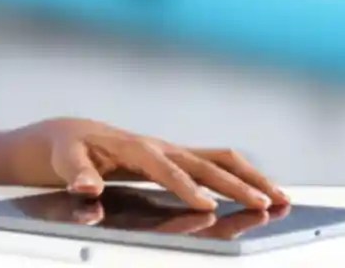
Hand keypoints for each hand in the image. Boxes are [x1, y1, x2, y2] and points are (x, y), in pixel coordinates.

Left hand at [0, 118, 289, 210]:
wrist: (70, 136)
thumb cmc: (67, 149)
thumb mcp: (62, 161)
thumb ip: (75, 173)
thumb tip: (87, 187)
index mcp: (133, 146)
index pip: (165, 168)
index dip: (185, 187)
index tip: (207, 207)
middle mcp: (158, 145)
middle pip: (205, 163)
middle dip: (235, 184)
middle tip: (265, 204)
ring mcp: (172, 151)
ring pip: (220, 160)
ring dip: (250, 177)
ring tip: (281, 199)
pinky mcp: (177, 159)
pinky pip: (216, 165)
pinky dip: (241, 176)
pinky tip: (263, 194)